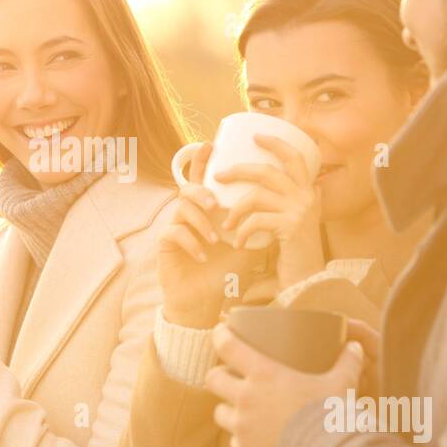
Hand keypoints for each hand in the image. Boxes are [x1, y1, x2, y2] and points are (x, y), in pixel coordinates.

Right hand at [159, 142, 256, 327]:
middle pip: (187, 189)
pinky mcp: (165, 245)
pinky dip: (191, 242)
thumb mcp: (247, 247)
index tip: (211, 144)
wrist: (205, 302)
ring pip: (181, 209)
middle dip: (202, 193)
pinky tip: (202, 255)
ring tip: (214, 240)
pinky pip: (174, 233)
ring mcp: (174, 229)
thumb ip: (257, 227)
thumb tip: (281, 211)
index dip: (202, 160)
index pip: (202, 180)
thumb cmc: (224, 273)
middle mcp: (188, 216)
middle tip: (215, 205)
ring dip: (201, 222)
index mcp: (206, 212)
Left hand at [204, 322, 366, 446]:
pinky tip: (258, 439)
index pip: (228, 347)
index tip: (221, 332)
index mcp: (264, 375)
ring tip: (243, 410)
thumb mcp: (341, 386)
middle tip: (231, 375)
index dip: (221, 335)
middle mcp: (245, 399)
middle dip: (219, 375)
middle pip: (213, 379)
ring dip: (229, 409)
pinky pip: (235, 442)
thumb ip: (347, 364)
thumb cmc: (330, 418)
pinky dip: (243, 440)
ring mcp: (242, 428)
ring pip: (220, 413)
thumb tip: (355, 347)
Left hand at [216, 133, 323, 289]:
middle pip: (268, 171)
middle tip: (218, 175)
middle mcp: (307, 197)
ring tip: (226, 222)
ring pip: (257, 195)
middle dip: (239, 170)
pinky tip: (238, 243)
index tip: (256, 136)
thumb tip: (262, 187)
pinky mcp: (291, 227)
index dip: (276, 143)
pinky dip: (243, 231)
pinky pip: (257, 220)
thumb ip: (284, 204)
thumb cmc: (296, 254)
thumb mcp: (293, 222)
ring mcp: (300, 211)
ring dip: (235, 208)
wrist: (309, 282)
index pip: (295, 157)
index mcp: (308, 192)